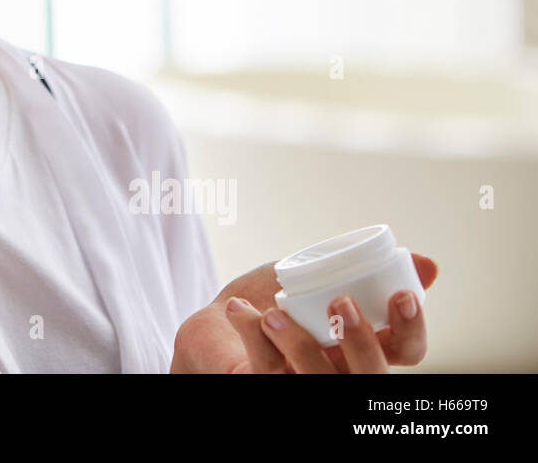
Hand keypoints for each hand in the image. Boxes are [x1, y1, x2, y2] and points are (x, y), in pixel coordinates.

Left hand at [171, 253, 438, 372]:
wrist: (221, 321)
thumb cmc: (281, 301)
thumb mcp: (322, 279)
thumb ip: (365, 272)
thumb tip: (426, 263)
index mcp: (364, 347)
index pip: (409, 352)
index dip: (412, 328)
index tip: (401, 294)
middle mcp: (341, 372)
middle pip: (371, 377)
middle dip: (362, 343)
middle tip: (340, 303)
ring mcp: (303, 383)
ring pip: (317, 383)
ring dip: (299, 346)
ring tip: (276, 312)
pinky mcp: (264, 384)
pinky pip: (263, 370)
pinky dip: (251, 334)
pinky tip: (241, 309)